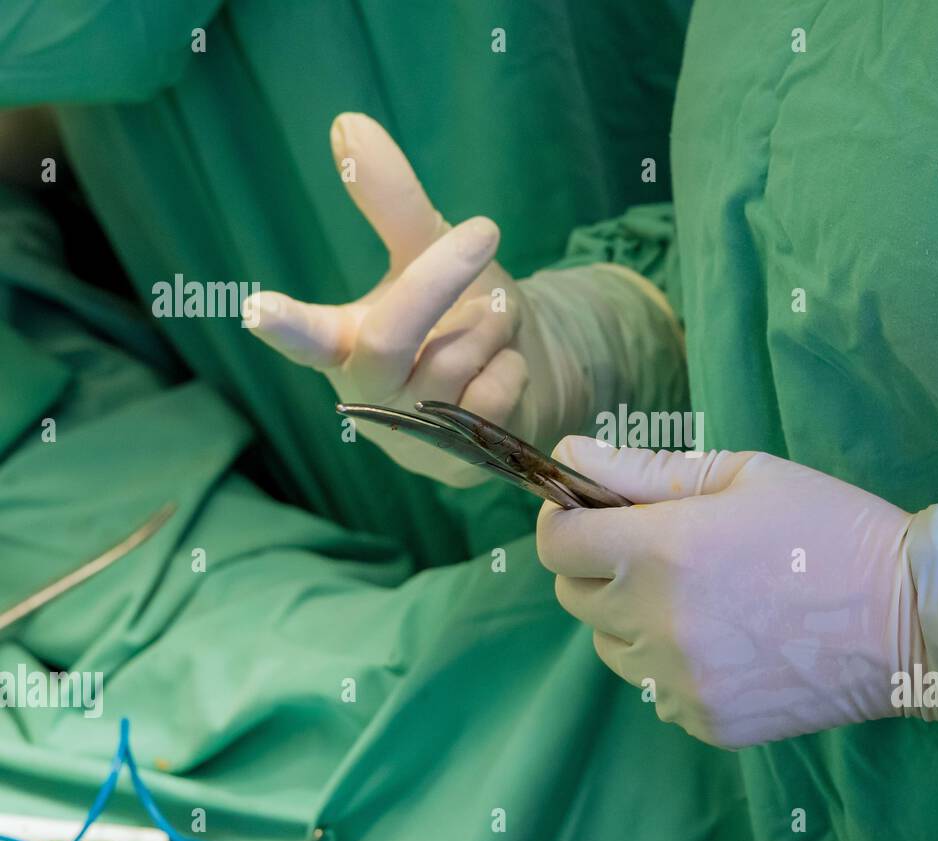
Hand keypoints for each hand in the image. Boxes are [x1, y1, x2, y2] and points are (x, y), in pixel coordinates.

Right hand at [242, 112, 535, 486]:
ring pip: (456, 361)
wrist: (524, 378)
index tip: (256, 309)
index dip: (283, 324)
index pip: (305, 336)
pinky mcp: (457, 462)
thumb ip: (391, 201)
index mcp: (344, 343)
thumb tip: (347, 123)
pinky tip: (504, 374)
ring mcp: (412, 434)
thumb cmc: (461, 314)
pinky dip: (511, 367)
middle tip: (483, 231)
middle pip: (389, 336)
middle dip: (437, 280)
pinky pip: (494, 395)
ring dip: (490, 325)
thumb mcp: (429, 252)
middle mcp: (369, 392)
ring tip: (491, 325)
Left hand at [535, 438, 921, 748]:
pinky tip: (727, 639)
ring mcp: (678, 681)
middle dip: (598, 565)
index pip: (556, 543)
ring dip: (631, 617)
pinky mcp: (704, 720)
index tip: (593, 512)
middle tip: (658, 549)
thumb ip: (645, 469)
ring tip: (700, 596)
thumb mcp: (743, 476)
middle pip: (574, 595)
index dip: (566, 519)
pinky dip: (670, 663)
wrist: (909, 619)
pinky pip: (653, 688)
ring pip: (609, 646)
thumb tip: (569, 454)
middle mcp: (656, 622)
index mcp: (661, 550)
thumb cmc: (828, 528)